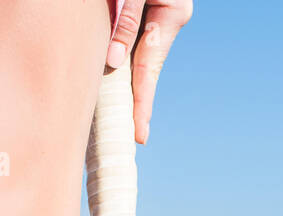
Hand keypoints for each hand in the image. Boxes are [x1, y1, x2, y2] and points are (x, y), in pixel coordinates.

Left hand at [107, 0, 192, 143]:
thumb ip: (127, 21)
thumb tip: (112, 62)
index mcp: (172, 15)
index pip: (150, 69)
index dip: (142, 105)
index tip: (139, 136)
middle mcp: (167, 20)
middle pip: (145, 68)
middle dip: (134, 100)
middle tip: (128, 135)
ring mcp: (158, 15)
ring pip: (136, 55)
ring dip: (123, 78)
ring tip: (115, 110)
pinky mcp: (148, 8)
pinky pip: (132, 38)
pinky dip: (120, 56)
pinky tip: (110, 72)